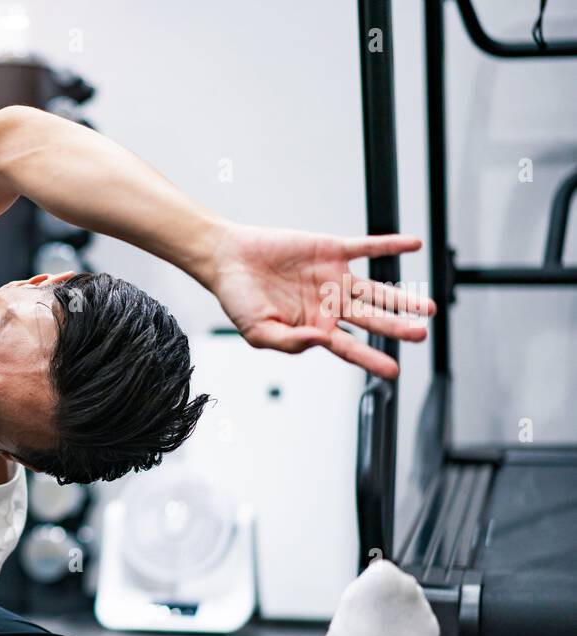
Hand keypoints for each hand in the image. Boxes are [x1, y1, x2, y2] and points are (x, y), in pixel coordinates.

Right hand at [207, 222, 433, 377]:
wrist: (228, 260)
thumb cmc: (238, 299)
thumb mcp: (258, 331)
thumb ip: (289, 341)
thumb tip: (320, 341)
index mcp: (313, 328)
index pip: (349, 347)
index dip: (371, 359)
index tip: (393, 371)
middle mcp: (329, 305)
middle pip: (371, 320)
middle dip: (397, 328)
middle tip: (420, 334)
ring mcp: (333, 278)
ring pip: (376, 290)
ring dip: (402, 297)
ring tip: (427, 307)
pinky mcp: (332, 251)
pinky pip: (367, 247)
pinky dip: (390, 245)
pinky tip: (413, 245)